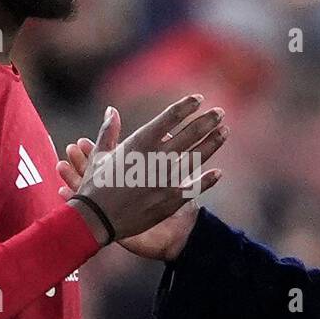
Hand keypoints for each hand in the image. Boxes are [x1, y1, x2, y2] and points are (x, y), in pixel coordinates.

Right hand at [62, 95, 225, 251]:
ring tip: (224, 131)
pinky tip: (218, 173)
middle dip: (207, 120)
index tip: (198, 99)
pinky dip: (207, 180)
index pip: (170, 117)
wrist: (96, 219)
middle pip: (189, 133)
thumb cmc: (95, 186)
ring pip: (196, 157)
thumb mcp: (99, 155)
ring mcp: (166, 179)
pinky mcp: (170, 200)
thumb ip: (108, 131)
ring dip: (213, 143)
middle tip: (220, 112)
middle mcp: (156, 158)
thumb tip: (111, 110)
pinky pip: (194, 187)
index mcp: (139, 143)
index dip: (187, 106)